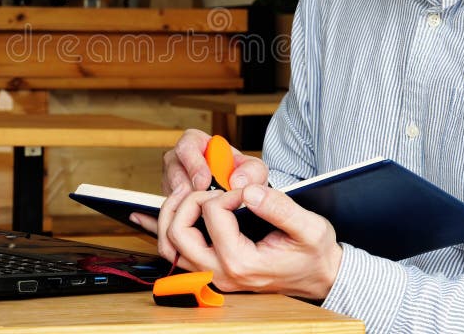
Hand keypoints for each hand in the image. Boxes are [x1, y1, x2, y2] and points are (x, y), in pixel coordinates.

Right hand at [129, 128, 267, 235]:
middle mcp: (179, 161)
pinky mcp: (171, 203)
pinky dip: (179, 221)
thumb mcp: (254, 171)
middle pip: (172, 171)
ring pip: (170, 193)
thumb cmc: (244, 178)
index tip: (204, 181)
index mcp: (196, 144)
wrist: (240, 196)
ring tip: (200, 218)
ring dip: (184, 206)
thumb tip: (237, 181)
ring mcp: (173, 182)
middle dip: (185, 188)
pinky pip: (169, 212)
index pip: (186, 146)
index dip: (193, 164)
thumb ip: (251, 171)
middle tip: (199, 203)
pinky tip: (190, 232)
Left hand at [163, 184, 342, 300]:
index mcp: (242, 262)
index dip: (226, 191)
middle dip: (186, 201)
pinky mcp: (210, 270)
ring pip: (169, 246)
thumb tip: (247, 191)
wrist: (320, 276)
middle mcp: (221, 273)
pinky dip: (162, 229)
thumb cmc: (315, 253)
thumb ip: (279, 208)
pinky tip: (143, 215)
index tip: (246, 188)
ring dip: (171, 214)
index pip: (212, 215)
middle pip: (177, 234)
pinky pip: (175, 253)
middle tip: (205, 186)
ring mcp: (213, 274)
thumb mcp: (310, 227)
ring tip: (187, 192)